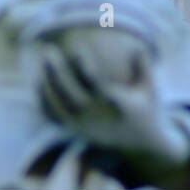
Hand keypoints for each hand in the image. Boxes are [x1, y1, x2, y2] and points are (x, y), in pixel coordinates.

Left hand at [39, 28, 189, 165]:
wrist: (140, 146)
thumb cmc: (145, 110)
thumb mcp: (149, 89)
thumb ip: (143, 66)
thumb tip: (136, 43)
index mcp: (114, 104)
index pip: (95, 82)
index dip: (84, 63)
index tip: (77, 46)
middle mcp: (96, 116)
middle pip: (69, 92)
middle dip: (56, 71)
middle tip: (47, 50)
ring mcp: (84, 126)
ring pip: (56, 106)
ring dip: (46, 84)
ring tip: (41, 62)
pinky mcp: (76, 132)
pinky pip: (54, 117)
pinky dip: (44, 101)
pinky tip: (40, 83)